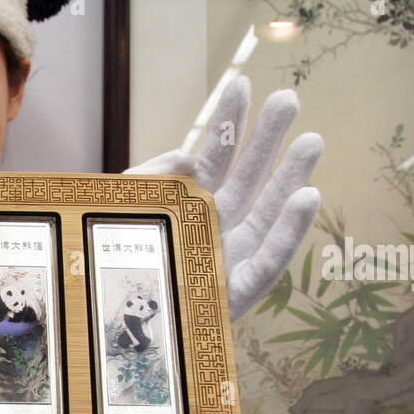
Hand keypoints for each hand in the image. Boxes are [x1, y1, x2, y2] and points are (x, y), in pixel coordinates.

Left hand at [125, 76, 321, 319]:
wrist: (101, 330)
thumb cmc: (104, 268)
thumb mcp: (119, 213)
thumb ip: (150, 179)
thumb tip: (191, 157)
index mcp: (183, 212)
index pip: (210, 159)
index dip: (226, 124)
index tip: (240, 83)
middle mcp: (209, 233)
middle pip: (246, 181)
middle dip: (267, 140)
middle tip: (289, 98)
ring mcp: (224, 263)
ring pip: (264, 216)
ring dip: (290, 178)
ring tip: (312, 139)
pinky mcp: (233, 297)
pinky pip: (266, 263)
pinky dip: (288, 233)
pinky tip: (308, 196)